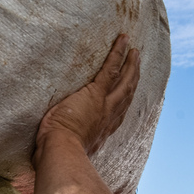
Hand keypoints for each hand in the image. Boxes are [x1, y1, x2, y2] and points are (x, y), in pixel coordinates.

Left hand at [36, 34, 140, 155]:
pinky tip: (123, 40)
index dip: (124, 101)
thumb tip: (56, 149)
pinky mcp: (96, 93)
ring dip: (130, 63)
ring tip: (134, 50)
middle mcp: (109, 117)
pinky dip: (118, 52)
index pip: (118, 114)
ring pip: (124, 79)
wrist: (61, 151)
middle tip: (136, 63)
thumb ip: (69, 144)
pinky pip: (111, 68)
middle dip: (133, 77)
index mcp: (102, 131)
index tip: (128, 93)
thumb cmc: (58, 154)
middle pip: (126, 93)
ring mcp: (105, 104)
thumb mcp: (69, 149)